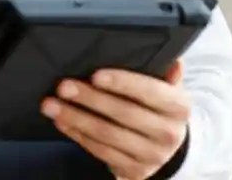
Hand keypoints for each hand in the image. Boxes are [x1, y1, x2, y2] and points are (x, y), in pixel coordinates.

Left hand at [41, 61, 190, 179]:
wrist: (167, 149)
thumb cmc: (160, 110)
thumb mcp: (168, 90)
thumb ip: (166, 75)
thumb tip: (172, 61)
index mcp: (178, 107)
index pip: (150, 91)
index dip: (122, 83)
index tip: (96, 75)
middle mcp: (168, 133)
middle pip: (123, 113)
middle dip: (90, 99)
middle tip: (64, 87)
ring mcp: (150, 155)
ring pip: (107, 135)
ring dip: (75, 118)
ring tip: (52, 105)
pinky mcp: (133, 171)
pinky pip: (100, 151)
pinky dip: (78, 134)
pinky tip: (63, 122)